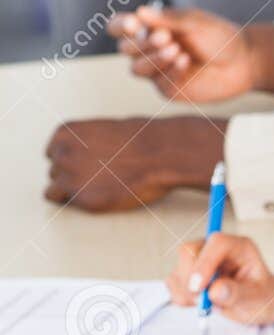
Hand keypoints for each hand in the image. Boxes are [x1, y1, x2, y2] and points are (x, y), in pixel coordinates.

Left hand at [45, 116, 223, 210]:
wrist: (159, 155)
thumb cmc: (141, 141)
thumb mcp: (104, 130)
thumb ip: (86, 142)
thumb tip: (85, 157)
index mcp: (66, 132)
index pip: (53, 152)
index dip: (70, 162)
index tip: (86, 167)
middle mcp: (61, 153)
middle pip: (54, 171)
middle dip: (71, 177)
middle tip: (98, 181)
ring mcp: (69, 177)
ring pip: (54, 191)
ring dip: (72, 192)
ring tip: (98, 191)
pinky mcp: (82, 198)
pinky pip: (67, 204)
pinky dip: (79, 204)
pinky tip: (99, 198)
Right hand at [109, 6, 259, 101]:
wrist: (241, 63)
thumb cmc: (218, 37)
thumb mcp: (194, 22)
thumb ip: (168, 19)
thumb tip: (140, 12)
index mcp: (150, 28)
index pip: (120, 27)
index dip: (120, 26)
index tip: (134, 24)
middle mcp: (149, 50)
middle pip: (125, 49)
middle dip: (143, 44)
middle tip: (167, 37)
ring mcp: (158, 72)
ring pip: (136, 69)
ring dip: (153, 59)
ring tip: (177, 50)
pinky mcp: (169, 89)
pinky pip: (158, 83)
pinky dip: (169, 71)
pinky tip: (184, 62)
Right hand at [166, 231, 273, 324]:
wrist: (262, 303)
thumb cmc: (264, 298)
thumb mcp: (258, 299)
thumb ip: (238, 293)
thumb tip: (215, 291)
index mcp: (239, 247)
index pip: (216, 243)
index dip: (204, 263)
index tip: (199, 288)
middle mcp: (218, 249)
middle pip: (190, 251)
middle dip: (190, 279)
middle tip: (202, 302)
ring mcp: (202, 259)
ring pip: (179, 267)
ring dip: (185, 291)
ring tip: (207, 306)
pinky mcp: (191, 273)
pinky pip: (174, 281)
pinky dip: (181, 296)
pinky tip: (199, 305)